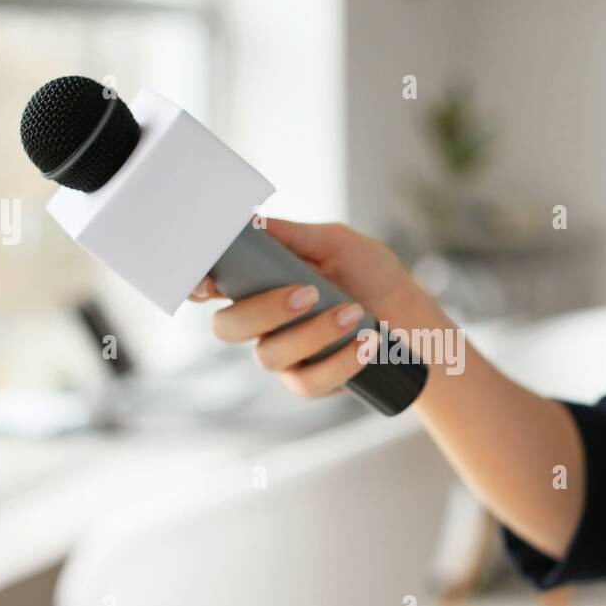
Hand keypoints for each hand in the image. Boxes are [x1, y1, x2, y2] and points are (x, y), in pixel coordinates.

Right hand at [189, 218, 435, 397]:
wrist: (409, 315)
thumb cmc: (368, 274)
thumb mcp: (336, 243)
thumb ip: (294, 236)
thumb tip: (254, 222)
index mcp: (257, 283)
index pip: (209, 288)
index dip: (196, 286)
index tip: (207, 281)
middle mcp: (260, 323)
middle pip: (227, 328)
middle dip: (263, 311)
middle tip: (309, 292)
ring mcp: (281, 356)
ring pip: (269, 356)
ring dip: (313, 334)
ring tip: (354, 312)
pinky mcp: (308, 382)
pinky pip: (308, 382)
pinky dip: (340, 361)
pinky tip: (366, 343)